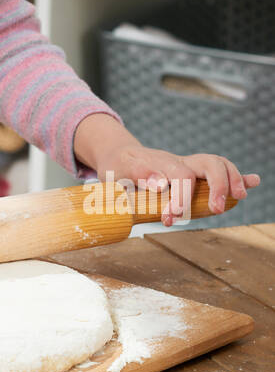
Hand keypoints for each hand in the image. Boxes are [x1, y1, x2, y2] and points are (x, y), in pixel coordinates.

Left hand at [73, 114, 260, 225]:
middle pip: (207, 163)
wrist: (118, 154)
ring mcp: (188, 166)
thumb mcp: (117, 170)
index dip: (181, 197)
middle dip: (216, 186)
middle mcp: (178, 162)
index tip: (171, 217)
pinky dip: (238, 175)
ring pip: (217, 164)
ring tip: (239, 197)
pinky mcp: (193, 173)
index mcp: (160, 163)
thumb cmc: (117, 166)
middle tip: (214, 210)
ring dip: (231, 179)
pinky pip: (219, 170)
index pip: (180, 175)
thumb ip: (138, 175)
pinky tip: (253, 181)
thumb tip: (161, 184)